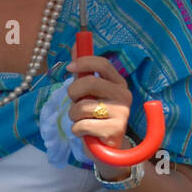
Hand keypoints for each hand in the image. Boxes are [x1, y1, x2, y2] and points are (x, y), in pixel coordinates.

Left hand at [66, 45, 132, 160]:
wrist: (108, 148)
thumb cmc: (97, 116)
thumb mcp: (89, 92)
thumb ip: (83, 70)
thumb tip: (75, 44)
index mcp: (118, 82)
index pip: (102, 63)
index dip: (83, 62)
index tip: (68, 68)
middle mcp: (123, 95)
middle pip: (89, 83)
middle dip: (73, 93)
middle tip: (75, 102)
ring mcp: (121, 113)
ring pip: (81, 107)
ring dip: (74, 116)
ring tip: (83, 121)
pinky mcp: (114, 131)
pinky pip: (81, 125)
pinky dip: (77, 130)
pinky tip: (87, 133)